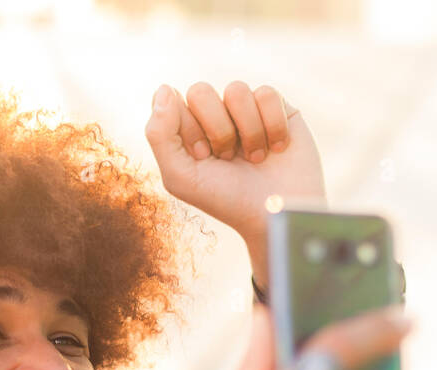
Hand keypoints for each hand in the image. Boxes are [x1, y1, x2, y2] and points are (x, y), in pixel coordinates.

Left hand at [144, 82, 325, 244]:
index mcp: (187, 130)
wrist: (277, 215)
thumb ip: (160, 135)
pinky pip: (267, 93)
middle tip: (226, 158)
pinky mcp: (277, 108)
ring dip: (247, 131)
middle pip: (200, 90)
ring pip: (236, 90)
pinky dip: (272, 126)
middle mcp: (214, 115)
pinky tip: (276, 149)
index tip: (202, 157)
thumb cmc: (226, 199)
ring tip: (255, 159)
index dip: (189, 131)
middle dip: (215, 129)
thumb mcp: (180, 177)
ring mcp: (245, 110)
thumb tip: (164, 88)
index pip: (172, 103)